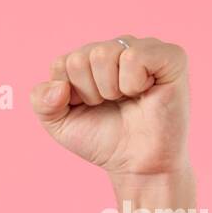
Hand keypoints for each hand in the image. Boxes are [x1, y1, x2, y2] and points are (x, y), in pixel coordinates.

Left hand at [30, 35, 190, 181]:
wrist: (137, 164)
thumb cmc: (102, 140)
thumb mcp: (59, 124)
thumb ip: (41, 101)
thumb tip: (58, 86)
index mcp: (90, 59)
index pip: (62, 63)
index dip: (70, 94)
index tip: (87, 108)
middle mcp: (116, 48)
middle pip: (80, 58)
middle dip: (89, 92)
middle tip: (111, 105)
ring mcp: (144, 48)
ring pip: (104, 53)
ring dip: (110, 89)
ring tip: (127, 99)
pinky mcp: (170, 56)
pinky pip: (134, 56)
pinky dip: (133, 83)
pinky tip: (145, 91)